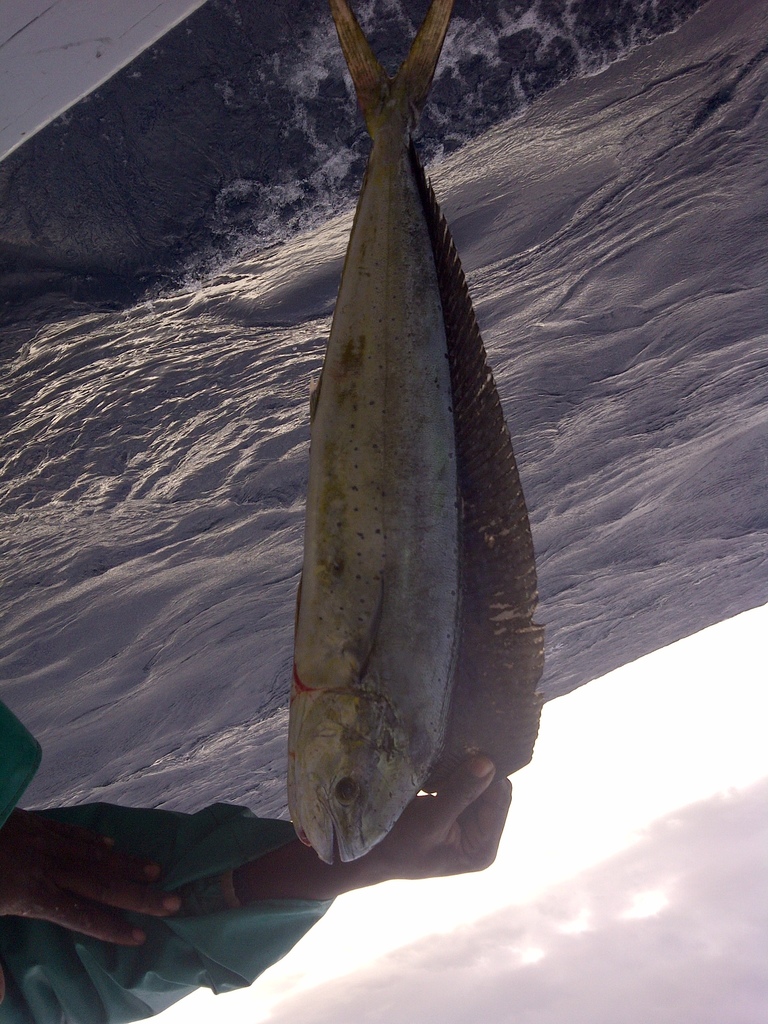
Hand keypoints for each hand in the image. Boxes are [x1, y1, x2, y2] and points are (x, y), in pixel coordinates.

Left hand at [0, 808, 181, 1001]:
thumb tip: (1, 998)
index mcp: (33, 895)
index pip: (80, 915)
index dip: (111, 928)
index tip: (141, 935)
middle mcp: (49, 868)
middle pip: (101, 884)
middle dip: (138, 895)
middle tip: (172, 902)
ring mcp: (46, 843)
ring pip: (95, 854)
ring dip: (127, 864)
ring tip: (156, 871)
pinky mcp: (37, 824)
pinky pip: (73, 833)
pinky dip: (94, 839)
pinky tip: (111, 844)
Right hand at [361, 756, 511, 881]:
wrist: (365, 853)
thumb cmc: (395, 845)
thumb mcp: (429, 820)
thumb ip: (461, 793)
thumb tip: (488, 763)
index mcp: (482, 848)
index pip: (500, 798)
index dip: (488, 774)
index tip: (467, 751)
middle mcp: (480, 835)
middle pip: (491, 789)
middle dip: (473, 772)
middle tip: (450, 755)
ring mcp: (466, 822)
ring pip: (477, 782)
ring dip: (460, 769)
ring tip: (440, 764)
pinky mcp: (452, 809)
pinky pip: (461, 781)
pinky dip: (450, 772)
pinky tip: (434, 771)